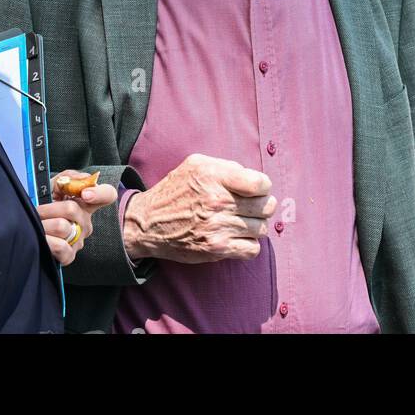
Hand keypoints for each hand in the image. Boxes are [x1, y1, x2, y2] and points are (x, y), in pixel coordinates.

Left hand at [39, 171, 116, 265]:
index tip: (84, 193)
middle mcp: (85, 222)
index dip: (100, 193)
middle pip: (72, 209)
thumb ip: (69, 177)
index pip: (107, 195)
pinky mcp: (69, 255)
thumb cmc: (43, 207)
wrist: (28, 228)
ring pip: (62, 226)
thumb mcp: (53, 186)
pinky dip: (47, 240)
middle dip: (48, 208)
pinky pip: (60, 246)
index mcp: (85, 204)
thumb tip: (83, 179)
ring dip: (43, 224)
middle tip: (37, 210)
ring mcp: (79, 239)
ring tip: (37, 224)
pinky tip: (42, 238)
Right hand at [122, 153, 274, 263]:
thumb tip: (254, 180)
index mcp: (214, 177)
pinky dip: (249, 244)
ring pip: (261, 228)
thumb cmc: (176, 191)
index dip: (263, 187)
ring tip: (242, 222)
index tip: (255, 190)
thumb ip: (228, 167)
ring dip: (255, 225)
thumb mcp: (197, 164)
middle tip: (251, 207)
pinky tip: (237, 237)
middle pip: (266, 207)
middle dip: (263, 206)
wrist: (148, 222)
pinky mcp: (216, 248)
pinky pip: (252, 249)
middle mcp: (217, 201)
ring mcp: (217, 227)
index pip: (260, 184)